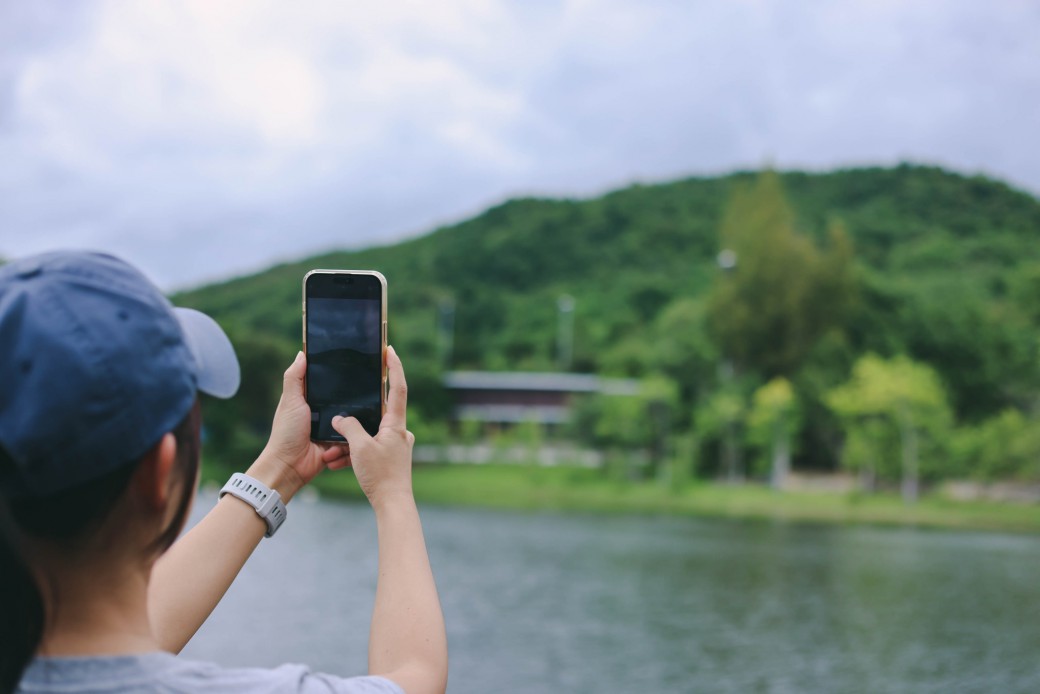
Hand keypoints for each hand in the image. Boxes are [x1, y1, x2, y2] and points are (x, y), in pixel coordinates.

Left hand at [249, 351, 347, 501]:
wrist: (290, 466)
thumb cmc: (286, 433)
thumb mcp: (290, 401)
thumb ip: (294, 378)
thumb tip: (302, 353)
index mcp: (312, 399)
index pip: (329, 383)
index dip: (339, 375)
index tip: (356, 366)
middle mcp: (324, 412)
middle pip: (346, 400)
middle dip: (355, 400)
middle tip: (369, 394)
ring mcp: (333, 428)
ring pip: (353, 420)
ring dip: (354, 423)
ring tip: (358, 421)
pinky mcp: (340, 443)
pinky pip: (353, 438)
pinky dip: (352, 439)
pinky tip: (352, 438)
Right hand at [331, 345, 414, 506]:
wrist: (393, 504)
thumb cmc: (380, 475)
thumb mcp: (360, 448)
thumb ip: (349, 428)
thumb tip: (341, 419)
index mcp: (396, 424)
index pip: (397, 388)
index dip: (394, 367)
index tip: (390, 351)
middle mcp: (400, 432)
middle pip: (381, 409)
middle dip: (363, 407)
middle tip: (349, 402)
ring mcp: (397, 444)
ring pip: (373, 430)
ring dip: (356, 435)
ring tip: (339, 448)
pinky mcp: (391, 457)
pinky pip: (372, 445)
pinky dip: (358, 448)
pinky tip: (342, 459)